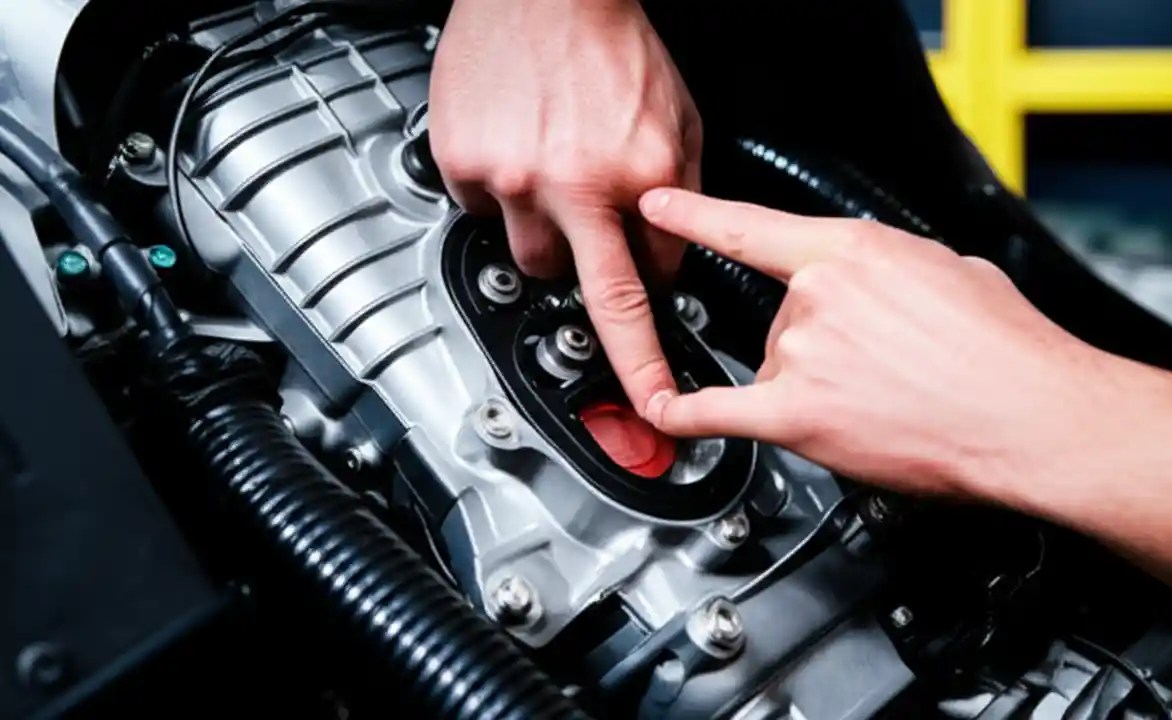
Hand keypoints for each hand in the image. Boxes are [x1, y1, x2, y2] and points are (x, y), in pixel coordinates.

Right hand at [429, 0, 700, 417]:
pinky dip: (499, 196)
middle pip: (595, 299)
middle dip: (618, 337)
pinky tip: (515, 156)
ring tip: (551, 186)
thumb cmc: (613, 46)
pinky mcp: (465, 165)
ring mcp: (512, 179)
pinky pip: (482, 213)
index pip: (655, 283)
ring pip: (530, 260)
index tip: (657, 381)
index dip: (656, 317)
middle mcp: (576, 186)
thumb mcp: (680, 123)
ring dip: (545, 239)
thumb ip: (678, 199)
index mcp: (641, 178)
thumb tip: (667, 261)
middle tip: (631, 383)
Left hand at [639, 188, 1119, 499]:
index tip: (659, 204)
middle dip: (820, 345)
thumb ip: (895, 270)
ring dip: (813, 386)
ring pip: (775, 368)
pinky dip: (688, 415)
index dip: (697, 214)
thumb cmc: (1008, 351)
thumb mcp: (954, 270)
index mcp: (854, 250)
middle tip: (882, 368)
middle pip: (779, 318)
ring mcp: (803, 354)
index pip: (754, 228)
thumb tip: (882, 289)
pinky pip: (721, 413)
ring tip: (881, 403)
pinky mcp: (798, 415)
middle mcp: (817, 295)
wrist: (1033, 417)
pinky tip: (669, 413)